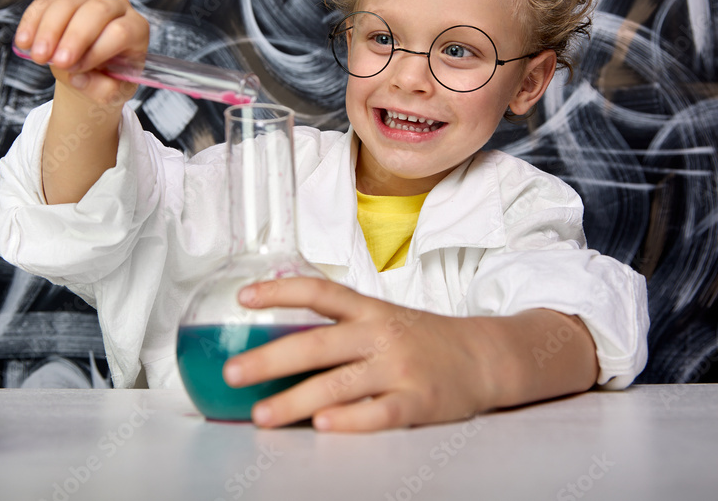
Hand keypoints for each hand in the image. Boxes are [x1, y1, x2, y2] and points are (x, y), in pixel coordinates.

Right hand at [15, 0, 147, 106]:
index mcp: (136, 29)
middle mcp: (116, 7)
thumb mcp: (113, 94)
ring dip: (49, 30)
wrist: (91, 74)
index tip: (76, 70)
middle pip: (96, 11)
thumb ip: (103, 90)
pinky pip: (45, 3)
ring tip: (38, 57)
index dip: (96, 50)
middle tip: (55, 62)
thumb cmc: (108, 81)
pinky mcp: (62, 0)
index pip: (120, 32)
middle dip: (73, 37)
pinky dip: (32, 22)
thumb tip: (80, 78)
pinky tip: (24, 43)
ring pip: (67, 4)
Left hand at [222, 277, 498, 431]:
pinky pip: (378, 412)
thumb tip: (281, 340)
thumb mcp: (384, 319)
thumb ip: (341, 327)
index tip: (243, 297)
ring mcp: (399, 368)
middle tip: (233, 373)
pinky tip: (322, 426)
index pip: (319, 293)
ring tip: (262, 415)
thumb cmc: (424, 340)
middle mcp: (380, 334)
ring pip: (339, 384)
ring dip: (295, 400)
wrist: (484, 357)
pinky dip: (349, 420)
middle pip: (317, 343)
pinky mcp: (418, 401)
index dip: (280, 292)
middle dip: (269, 359)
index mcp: (369, 310)